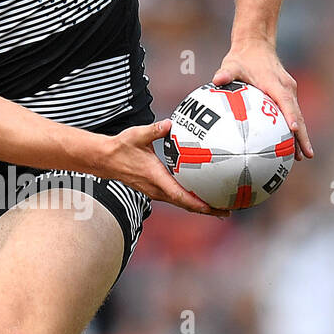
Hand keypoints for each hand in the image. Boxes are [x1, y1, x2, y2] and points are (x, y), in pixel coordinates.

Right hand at [103, 120, 230, 216]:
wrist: (105, 160)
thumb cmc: (121, 147)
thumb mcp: (137, 135)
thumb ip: (154, 130)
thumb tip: (169, 123)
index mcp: (155, 178)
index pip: (179, 195)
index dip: (197, 203)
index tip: (213, 207)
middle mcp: (156, 189)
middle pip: (185, 205)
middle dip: (206, 209)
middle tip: (228, 210)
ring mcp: (155, 191)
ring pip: (181, 203)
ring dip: (200, 207)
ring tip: (220, 207)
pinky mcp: (155, 189)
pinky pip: (176, 198)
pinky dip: (191, 200)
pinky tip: (202, 195)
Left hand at [213, 40, 312, 159]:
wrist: (256, 44)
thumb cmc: (242, 57)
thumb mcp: (231, 64)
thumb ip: (225, 73)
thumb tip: (217, 79)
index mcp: (274, 83)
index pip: (285, 101)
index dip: (290, 115)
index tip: (295, 130)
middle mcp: (286, 87)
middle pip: (297, 114)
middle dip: (303, 135)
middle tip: (306, 155)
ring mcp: (288, 91)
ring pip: (297, 115)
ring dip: (301, 135)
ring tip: (302, 156)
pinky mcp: (287, 94)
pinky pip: (292, 113)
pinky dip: (294, 128)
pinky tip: (292, 145)